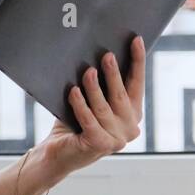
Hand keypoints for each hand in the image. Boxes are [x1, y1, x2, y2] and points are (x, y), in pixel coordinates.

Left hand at [42, 34, 145, 174]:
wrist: (58, 154)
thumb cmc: (75, 124)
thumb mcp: (92, 103)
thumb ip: (101, 87)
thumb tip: (99, 55)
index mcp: (132, 114)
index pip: (136, 84)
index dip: (136, 62)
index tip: (136, 40)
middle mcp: (129, 128)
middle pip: (121, 95)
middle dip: (114, 73)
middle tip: (107, 55)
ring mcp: (117, 139)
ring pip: (103, 107)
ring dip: (94, 88)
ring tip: (87, 72)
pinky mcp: (99, 145)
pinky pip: (88, 119)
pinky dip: (80, 104)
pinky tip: (73, 91)